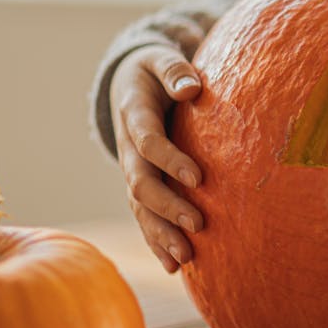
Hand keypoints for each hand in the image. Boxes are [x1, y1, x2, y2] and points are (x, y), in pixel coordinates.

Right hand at [110, 45, 204, 272]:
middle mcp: (128, 148)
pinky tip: (175, 267)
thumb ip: (174, 70)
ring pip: (140, 207)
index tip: (199, 178)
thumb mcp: (160, 60)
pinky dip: (156, 241)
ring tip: (185, 258)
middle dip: (167, 206)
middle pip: (141, 183)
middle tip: (197, 225)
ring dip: (160, 234)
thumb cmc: (155, 70)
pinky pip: (144, 216)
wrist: (129, 83)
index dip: (171, 160)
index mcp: (133, 114)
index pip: (149, 142)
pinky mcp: (140, 185)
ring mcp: (132, 169)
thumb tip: (191, 87)